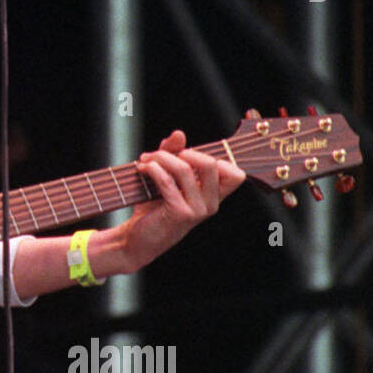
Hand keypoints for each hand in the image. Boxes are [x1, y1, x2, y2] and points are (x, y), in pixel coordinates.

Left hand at [120, 130, 246, 272]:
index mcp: (214, 197)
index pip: (236, 175)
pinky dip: (153, 169)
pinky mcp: (181, 214)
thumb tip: (179, 133)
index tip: (186, 155)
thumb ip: (174, 154)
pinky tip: (142, 169)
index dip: (216, 158)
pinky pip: (168, 181)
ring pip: (185, 169)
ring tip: (145, 160)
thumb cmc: (153, 208)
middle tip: (159, 155)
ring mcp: (198, 210)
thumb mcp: (166, 178)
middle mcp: (211, 204)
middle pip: (211, 164)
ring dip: (160, 158)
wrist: (136, 239)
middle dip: (182, 152)